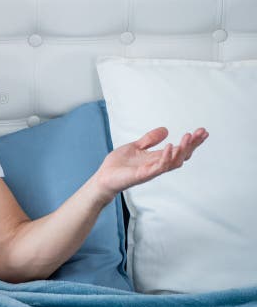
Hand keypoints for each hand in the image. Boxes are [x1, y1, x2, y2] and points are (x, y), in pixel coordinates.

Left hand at [92, 127, 208, 203]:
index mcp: (156, 158)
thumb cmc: (119, 165)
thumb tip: (166, 129)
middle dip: (192, 145)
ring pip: (174, 162)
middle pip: (181, 156)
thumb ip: (150, 140)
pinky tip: (170, 146)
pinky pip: (158, 167)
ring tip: (188, 137)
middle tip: (202, 133)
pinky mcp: (143, 175)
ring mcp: (151, 171)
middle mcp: (157, 165)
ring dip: (182, 149)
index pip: (179, 149)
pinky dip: (166, 157)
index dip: (191, 142)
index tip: (202, 131)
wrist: (104, 177)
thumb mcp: (135, 147)